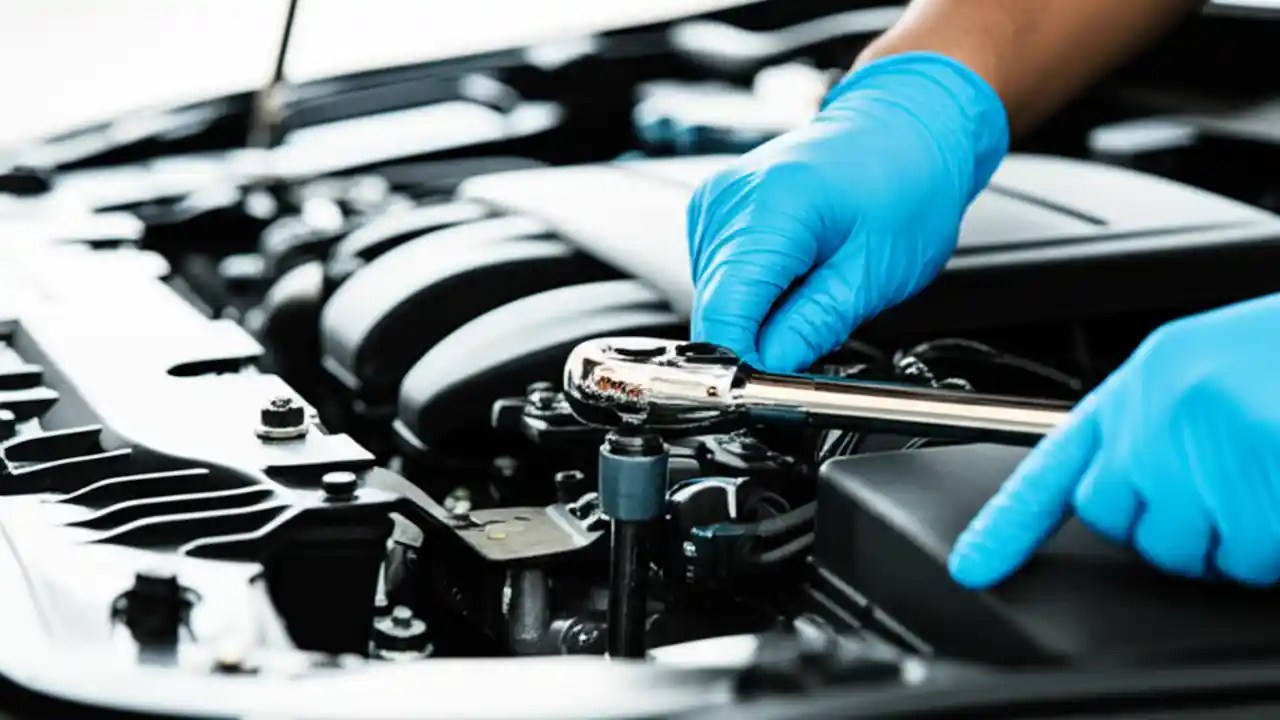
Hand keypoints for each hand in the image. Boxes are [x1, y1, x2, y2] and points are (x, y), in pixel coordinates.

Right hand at [686, 52, 1008, 371]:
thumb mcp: (875, 271)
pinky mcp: (713, 209)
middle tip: (811, 337)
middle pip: (715, 309)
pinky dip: (752, 289)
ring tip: (812, 286)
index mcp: (769, 211)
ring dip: (755, 314)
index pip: (723, 317)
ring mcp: (714, 202)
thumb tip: (770, 370)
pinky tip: (793, 271)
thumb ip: (813, 326)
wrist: (904, 124)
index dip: (741, 366)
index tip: (768, 392)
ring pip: (715, 297)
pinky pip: (718, 274)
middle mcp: (727, 201)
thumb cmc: (906, 181)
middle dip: (755, 341)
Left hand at [950, 293, 1279, 587]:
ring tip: (1273, 476)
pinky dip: (1277, 544)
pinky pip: (1251, 555)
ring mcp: (1204, 439)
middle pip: (1121, 523)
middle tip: (1235, 489)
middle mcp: (1157, 408)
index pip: (1057, 466)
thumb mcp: (1212, 378)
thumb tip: (1140, 496)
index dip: (1009, 524)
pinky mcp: (1255, 466)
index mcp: (1143, 382)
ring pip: (1192, 551)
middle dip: (1175, 528)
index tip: (974, 565)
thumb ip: (1162, 433)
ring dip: (1239, 540)